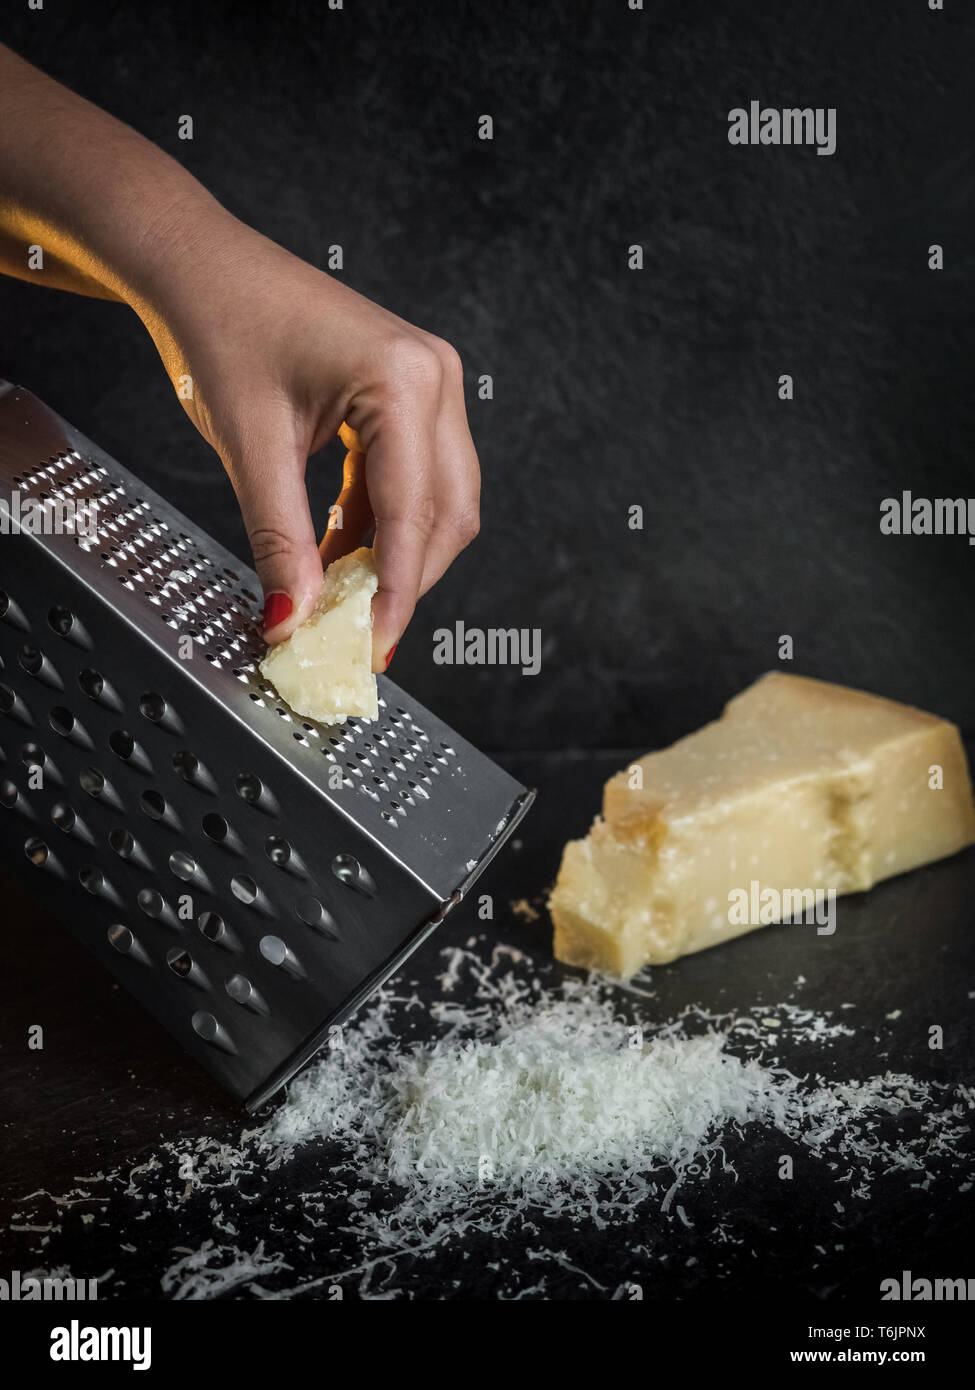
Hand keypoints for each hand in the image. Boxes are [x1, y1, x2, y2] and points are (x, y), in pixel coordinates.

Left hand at [136, 207, 479, 668]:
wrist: (199, 265)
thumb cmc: (221, 325)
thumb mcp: (250, 446)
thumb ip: (280, 542)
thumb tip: (292, 620)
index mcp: (402, 379)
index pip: (413, 514)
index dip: (395, 591)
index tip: (371, 645)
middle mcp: (433, 376)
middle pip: (448, 514)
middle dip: (405, 579)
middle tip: (355, 632)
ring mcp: (429, 382)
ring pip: (437, 502)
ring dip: (393, 554)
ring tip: (337, 594)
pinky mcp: (410, 393)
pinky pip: (411, 478)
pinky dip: (379, 523)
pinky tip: (338, 549)